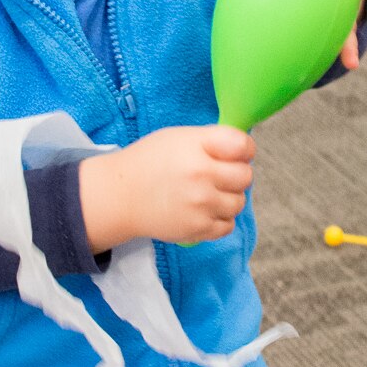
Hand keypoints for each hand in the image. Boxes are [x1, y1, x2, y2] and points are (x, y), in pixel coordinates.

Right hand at [79, 124, 254, 249]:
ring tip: (205, 194)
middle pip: (245, 177)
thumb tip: (245, 152)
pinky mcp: (198, 228)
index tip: (234, 154)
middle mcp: (201, 175)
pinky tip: (201, 210)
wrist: (120, 196)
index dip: (243, 150)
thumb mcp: (179, 138)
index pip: (244, 146)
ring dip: (227, 199)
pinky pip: (228, 225)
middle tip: (216, 176)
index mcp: (197, 146)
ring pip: (238, 203)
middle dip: (235, 175)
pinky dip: (218, 219)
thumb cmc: (150, 162)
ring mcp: (201, 204)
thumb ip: (212, 141)